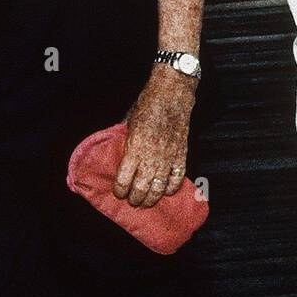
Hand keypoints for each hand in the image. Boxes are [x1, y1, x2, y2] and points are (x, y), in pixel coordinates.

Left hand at [113, 67, 195, 207]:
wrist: (172, 94)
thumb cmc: (148, 104)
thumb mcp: (128, 120)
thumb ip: (122, 137)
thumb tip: (114, 147)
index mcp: (134, 148)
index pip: (123, 180)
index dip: (119, 190)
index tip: (117, 193)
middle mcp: (150, 157)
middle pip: (140, 189)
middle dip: (134, 199)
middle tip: (132, 201)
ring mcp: (167, 158)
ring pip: (159, 189)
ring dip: (151, 199)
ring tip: (146, 202)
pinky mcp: (181, 155)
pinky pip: (177, 178)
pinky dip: (172, 188)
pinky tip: (166, 191)